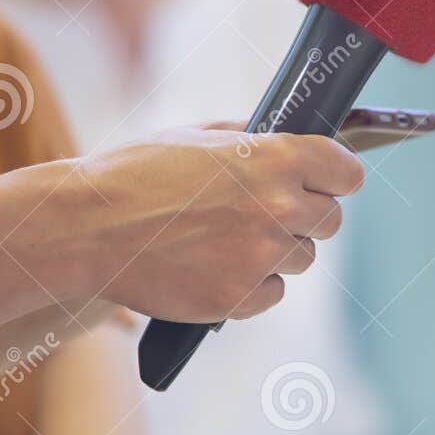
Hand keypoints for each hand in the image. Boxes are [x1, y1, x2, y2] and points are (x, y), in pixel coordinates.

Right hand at [44, 126, 363, 322]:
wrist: (86, 228)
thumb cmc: (136, 174)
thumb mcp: (199, 136)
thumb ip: (255, 139)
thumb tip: (294, 139)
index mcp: (275, 157)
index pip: (348, 173)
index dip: (336, 177)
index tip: (326, 182)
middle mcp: (278, 207)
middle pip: (330, 220)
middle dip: (305, 216)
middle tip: (265, 212)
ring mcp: (261, 257)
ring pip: (302, 258)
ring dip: (277, 252)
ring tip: (225, 238)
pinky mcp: (239, 298)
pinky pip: (272, 293)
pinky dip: (252, 285)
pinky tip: (213, 266)